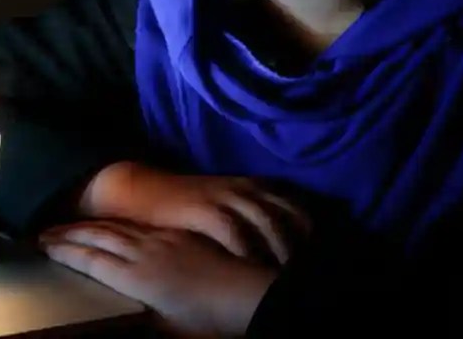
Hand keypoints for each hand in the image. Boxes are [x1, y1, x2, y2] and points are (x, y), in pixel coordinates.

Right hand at [40, 219, 277, 336]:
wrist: (248, 295)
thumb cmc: (207, 321)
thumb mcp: (167, 329)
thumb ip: (139, 322)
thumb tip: (116, 324)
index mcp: (135, 277)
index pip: (89, 260)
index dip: (63, 252)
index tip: (41, 244)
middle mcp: (143, 252)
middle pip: (97, 237)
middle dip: (68, 234)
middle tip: (44, 231)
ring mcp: (162, 240)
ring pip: (118, 229)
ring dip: (90, 226)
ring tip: (70, 226)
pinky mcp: (180, 237)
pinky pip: (140, 227)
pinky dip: (119, 225)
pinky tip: (116, 227)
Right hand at [79, 162, 310, 263]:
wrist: (144, 191)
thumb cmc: (186, 206)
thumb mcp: (223, 203)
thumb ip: (249, 215)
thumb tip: (279, 244)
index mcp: (252, 187)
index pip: (294, 208)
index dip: (308, 231)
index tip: (318, 254)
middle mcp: (243, 189)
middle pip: (286, 215)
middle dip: (300, 243)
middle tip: (305, 270)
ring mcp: (224, 196)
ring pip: (264, 222)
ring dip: (277, 249)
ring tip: (284, 274)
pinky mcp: (204, 208)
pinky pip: (232, 231)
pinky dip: (245, 249)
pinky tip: (250, 267)